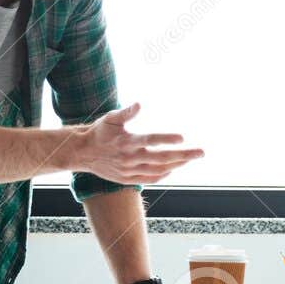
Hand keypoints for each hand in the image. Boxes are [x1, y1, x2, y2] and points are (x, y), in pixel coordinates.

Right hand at [73, 103, 203, 183]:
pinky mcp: (127, 179)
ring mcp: (129, 171)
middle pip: (161, 158)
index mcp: (126, 141)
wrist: (82, 153)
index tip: (182, 137)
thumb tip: (140, 104)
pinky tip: (173, 168)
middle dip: (183, 155)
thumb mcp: (110, 118)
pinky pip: (150, 179)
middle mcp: (129, 158)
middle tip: (201, 152)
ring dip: (177, 165)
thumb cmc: (99, 132)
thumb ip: (126, 112)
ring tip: (190, 158)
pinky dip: (163, 175)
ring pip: (158, 170)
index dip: (166, 139)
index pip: (150, 140)